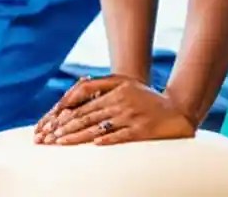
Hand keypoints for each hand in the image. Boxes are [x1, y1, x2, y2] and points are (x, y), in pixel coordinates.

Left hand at [34, 75, 194, 145]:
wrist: (177, 110)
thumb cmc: (146, 98)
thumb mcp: (125, 83)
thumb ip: (101, 85)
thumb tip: (76, 90)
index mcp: (114, 92)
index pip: (83, 106)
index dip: (66, 116)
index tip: (51, 126)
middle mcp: (120, 103)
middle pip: (87, 118)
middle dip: (65, 129)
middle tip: (49, 138)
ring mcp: (131, 117)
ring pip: (99, 128)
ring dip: (78, 137)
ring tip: (62, 143)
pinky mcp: (142, 130)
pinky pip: (121, 136)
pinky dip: (107, 140)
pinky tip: (94, 144)